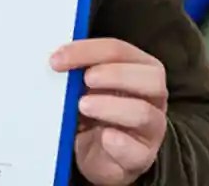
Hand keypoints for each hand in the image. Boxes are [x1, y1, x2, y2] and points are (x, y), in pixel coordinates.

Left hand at [51, 38, 167, 185]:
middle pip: (149, 77)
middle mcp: (152, 96)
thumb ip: (77, 72)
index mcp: (139, 69)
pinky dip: (119, 143)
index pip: (120, 51)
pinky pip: (137, 151)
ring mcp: (151, 128)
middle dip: (114, 74)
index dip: (89, 51)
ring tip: (84, 106)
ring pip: (144, 113)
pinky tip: (104, 136)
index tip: (59, 59)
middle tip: (86, 78)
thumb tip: (56, 60)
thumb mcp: (86, 87)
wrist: (100, 154)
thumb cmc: (96, 112)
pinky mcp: (142, 157)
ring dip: (111, 107)